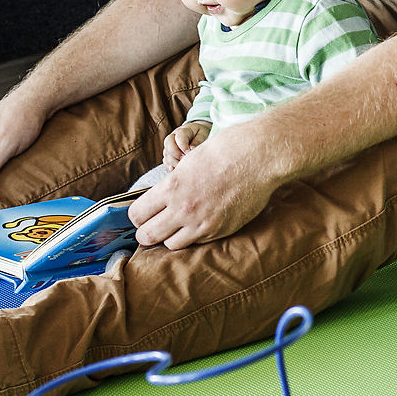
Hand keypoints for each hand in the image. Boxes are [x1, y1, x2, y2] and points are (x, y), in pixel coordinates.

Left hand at [129, 127, 278, 249]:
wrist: (259, 157)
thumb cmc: (225, 150)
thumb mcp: (188, 162)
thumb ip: (173, 184)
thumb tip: (163, 198)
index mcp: (171, 188)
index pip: (137, 214)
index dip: (138, 215)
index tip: (143, 213)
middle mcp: (184, 209)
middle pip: (148, 236)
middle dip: (146, 232)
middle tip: (152, 227)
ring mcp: (203, 223)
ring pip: (171, 245)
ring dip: (170, 237)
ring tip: (176, 227)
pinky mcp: (221, 231)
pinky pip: (197, 243)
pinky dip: (194, 236)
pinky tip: (199, 223)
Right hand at [161, 121, 210, 169]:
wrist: (197, 136)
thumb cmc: (200, 135)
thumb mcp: (202, 135)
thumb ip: (197, 141)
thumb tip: (191, 150)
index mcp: (183, 130)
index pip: (179, 137)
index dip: (183, 146)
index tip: (189, 153)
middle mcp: (173, 137)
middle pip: (168, 144)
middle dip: (176, 154)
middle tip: (185, 160)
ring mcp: (169, 147)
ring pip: (166, 155)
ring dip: (174, 162)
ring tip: (183, 167)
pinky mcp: (168, 155)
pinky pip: (166, 162)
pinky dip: (171, 167)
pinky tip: (177, 170)